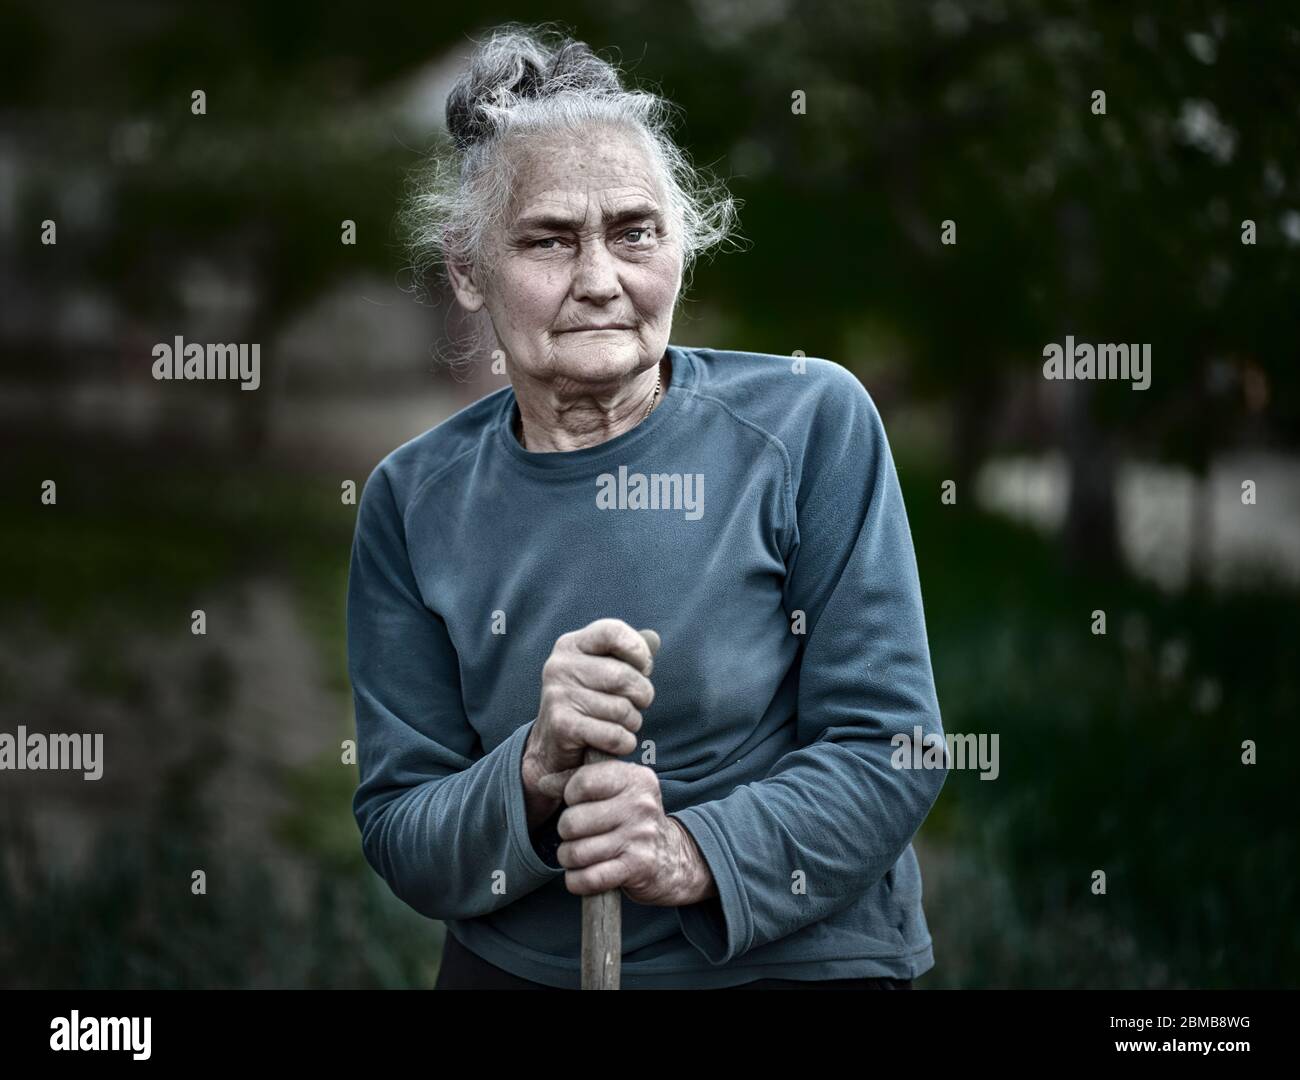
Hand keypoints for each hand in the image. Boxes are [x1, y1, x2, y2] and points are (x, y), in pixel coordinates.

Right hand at [522, 619, 655, 822]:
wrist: (553, 744)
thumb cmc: (589, 700)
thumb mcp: (603, 669)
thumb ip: (627, 653)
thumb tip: (653, 639)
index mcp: (571, 645)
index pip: (613, 632)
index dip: (638, 650)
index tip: (644, 667)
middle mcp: (559, 666)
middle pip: (624, 676)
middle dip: (642, 695)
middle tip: (637, 704)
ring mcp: (558, 695)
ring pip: (622, 709)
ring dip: (632, 722)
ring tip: (621, 723)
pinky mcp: (562, 726)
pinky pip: (614, 735)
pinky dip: (624, 742)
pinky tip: (615, 741)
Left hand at [555, 759, 715, 906]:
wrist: (674, 857)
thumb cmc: (633, 819)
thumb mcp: (616, 791)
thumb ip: (578, 781)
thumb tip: (543, 783)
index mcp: (635, 778)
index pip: (583, 782)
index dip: (569, 795)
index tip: (576, 803)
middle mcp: (640, 804)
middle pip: (572, 821)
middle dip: (565, 833)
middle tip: (575, 835)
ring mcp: (640, 836)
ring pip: (576, 852)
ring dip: (568, 859)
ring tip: (577, 855)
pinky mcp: (638, 867)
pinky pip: (589, 878)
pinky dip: (577, 881)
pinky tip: (582, 875)